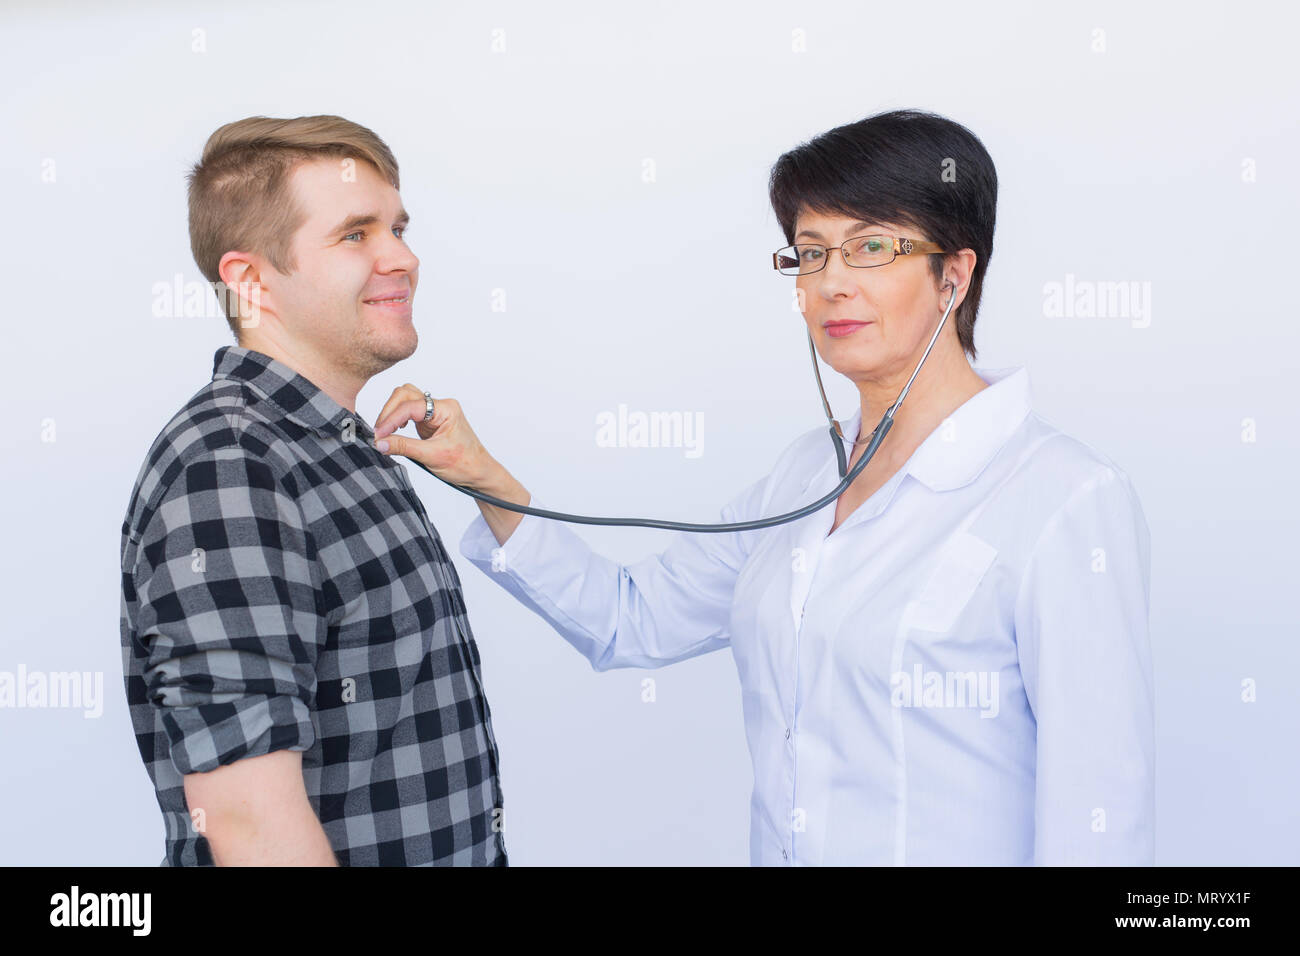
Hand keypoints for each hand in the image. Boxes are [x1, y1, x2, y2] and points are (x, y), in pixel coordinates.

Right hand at [371, 385, 495, 488]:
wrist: (479, 473)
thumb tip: (380, 442)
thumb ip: (404, 447)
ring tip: (384, 433)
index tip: (379, 434)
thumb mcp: (432, 457)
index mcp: (446, 409)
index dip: (391, 419)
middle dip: (389, 412)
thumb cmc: (465, 464)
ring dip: (391, 414)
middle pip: (405, 395)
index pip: (410, 406)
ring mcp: (434, 413)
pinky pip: (407, 413)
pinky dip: (396, 420)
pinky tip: (393, 432)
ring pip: (405, 401)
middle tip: (379, 433)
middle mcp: (440, 406)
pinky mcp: (428, 422)